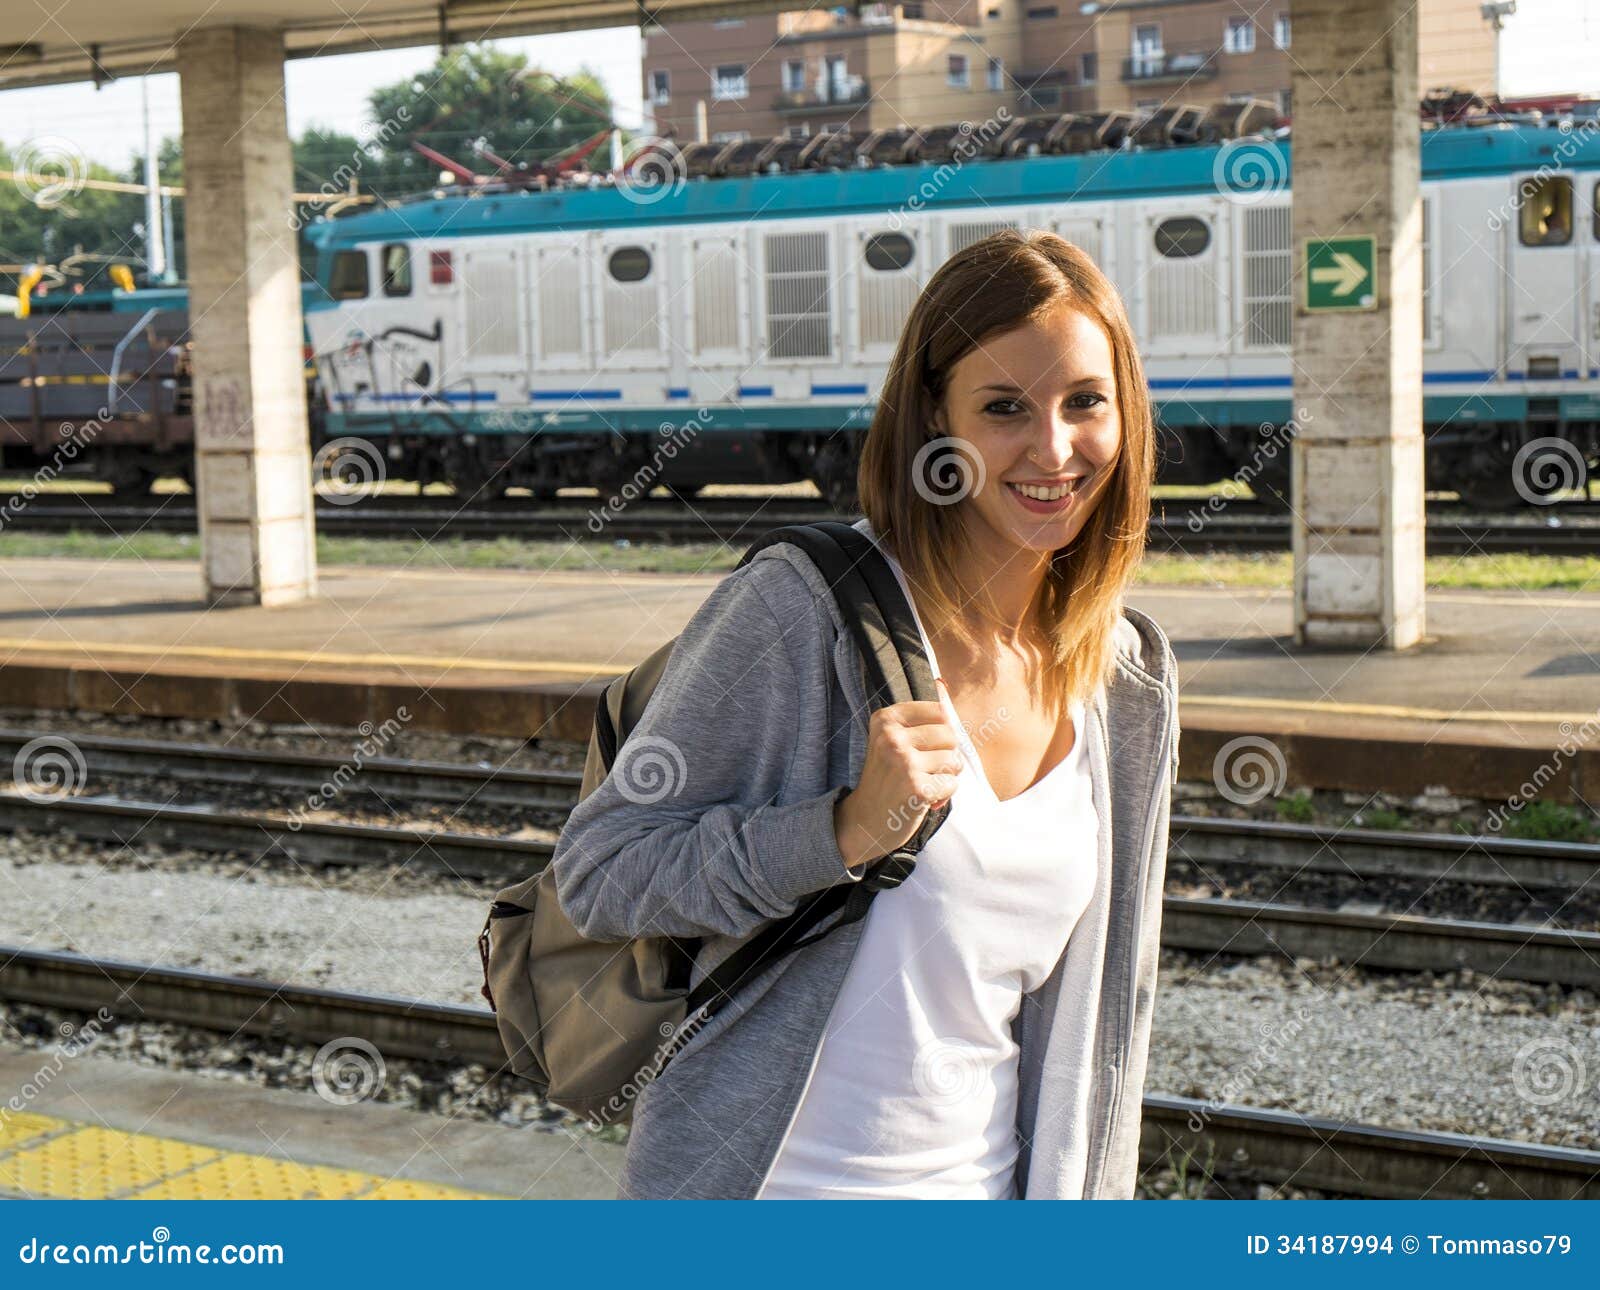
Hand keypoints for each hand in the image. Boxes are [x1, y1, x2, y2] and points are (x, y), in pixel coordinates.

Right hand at [832, 677, 962, 872]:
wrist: (865, 820)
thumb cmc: (887, 777)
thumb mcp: (894, 739)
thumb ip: (921, 714)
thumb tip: (943, 683)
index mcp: (885, 719)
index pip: (939, 711)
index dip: (939, 734)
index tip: (918, 748)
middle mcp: (891, 737)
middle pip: (950, 735)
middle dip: (945, 756)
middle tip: (921, 770)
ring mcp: (903, 762)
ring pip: (954, 761)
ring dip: (944, 777)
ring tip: (921, 784)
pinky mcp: (916, 788)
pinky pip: (952, 784)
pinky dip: (943, 795)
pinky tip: (922, 799)